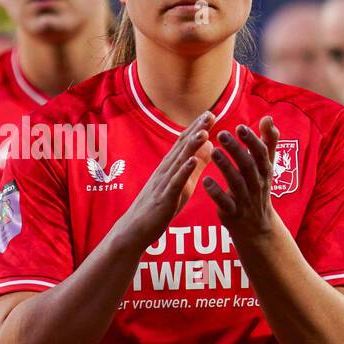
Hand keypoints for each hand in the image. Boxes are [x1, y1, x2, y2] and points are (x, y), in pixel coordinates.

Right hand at [116, 111, 213, 249]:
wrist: (134, 230)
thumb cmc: (158, 209)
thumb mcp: (181, 185)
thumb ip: (194, 168)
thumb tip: (208, 149)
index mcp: (169, 168)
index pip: (183, 144)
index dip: (196, 128)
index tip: (210, 113)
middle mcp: (165, 171)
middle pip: (181, 147)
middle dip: (196, 130)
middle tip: (210, 114)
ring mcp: (163, 184)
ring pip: (178, 161)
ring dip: (191, 146)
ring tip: (203, 132)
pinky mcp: (164, 199)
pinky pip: (174, 183)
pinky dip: (183, 171)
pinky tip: (192, 160)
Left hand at [203, 116, 279, 240]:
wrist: (256, 226)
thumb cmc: (258, 189)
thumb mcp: (266, 167)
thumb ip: (268, 142)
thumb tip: (269, 118)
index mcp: (264, 172)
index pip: (261, 154)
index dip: (252, 140)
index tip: (240, 126)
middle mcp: (256, 184)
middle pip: (248, 165)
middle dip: (236, 150)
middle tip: (222, 134)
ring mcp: (245, 200)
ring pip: (236, 182)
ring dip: (225, 167)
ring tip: (213, 152)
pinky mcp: (232, 213)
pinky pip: (224, 203)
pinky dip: (216, 192)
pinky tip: (205, 181)